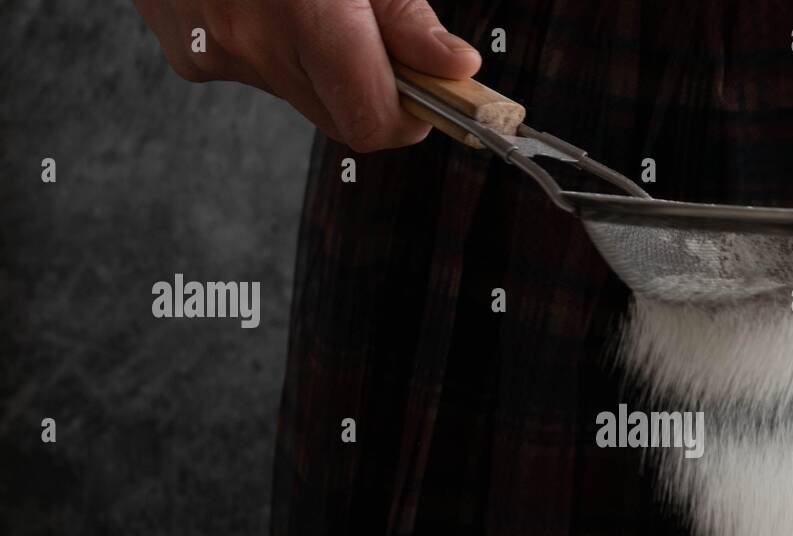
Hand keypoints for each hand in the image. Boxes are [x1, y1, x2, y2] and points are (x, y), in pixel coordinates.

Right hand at [133, 0, 480, 150]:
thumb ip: (403, 15)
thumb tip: (456, 70)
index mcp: (301, 11)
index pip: (371, 122)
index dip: (410, 115)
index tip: (431, 90)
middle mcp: (250, 42)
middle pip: (342, 117)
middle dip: (372, 87)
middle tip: (377, 35)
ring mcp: (213, 54)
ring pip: (303, 96)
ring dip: (323, 64)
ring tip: (308, 1)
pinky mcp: (191, 58)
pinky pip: (260, 74)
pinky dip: (278, 47)